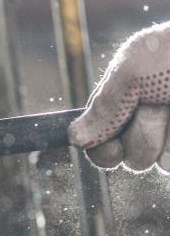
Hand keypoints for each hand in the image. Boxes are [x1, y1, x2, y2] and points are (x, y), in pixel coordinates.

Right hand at [68, 22, 169, 171]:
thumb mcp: (134, 70)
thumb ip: (104, 106)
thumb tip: (74, 138)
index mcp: (125, 103)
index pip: (99, 146)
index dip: (102, 150)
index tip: (111, 144)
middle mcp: (150, 123)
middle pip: (130, 159)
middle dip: (144, 134)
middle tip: (160, 103)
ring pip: (163, 165)